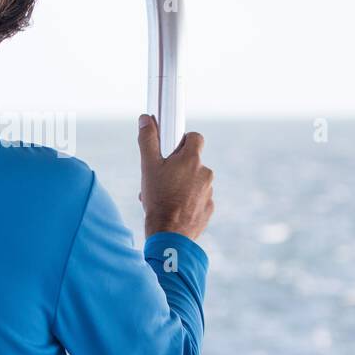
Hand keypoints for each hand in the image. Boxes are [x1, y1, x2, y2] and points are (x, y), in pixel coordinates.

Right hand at [138, 115, 213, 240]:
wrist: (169, 235)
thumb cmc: (158, 199)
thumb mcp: (148, 166)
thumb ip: (148, 140)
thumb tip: (145, 118)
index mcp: (192, 160)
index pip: (196, 137)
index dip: (183, 141)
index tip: (172, 151)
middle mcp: (206, 173)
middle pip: (193, 162)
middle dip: (179, 168)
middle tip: (162, 179)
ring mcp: (209, 192)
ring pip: (195, 182)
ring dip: (182, 186)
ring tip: (164, 198)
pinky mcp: (209, 209)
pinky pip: (198, 199)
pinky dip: (188, 202)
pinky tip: (173, 210)